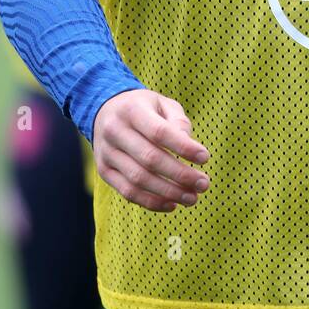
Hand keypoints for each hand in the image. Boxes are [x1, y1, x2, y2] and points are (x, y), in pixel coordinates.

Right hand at [93, 89, 209, 212]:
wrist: (105, 111)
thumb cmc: (143, 108)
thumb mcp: (162, 104)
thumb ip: (178, 121)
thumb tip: (190, 147)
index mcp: (131, 110)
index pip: (159, 132)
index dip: (183, 147)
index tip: (205, 158)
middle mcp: (114, 131)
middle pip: (150, 159)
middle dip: (180, 175)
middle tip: (203, 184)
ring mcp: (106, 153)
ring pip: (139, 180)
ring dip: (169, 192)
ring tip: (192, 198)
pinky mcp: (104, 171)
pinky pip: (128, 192)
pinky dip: (152, 202)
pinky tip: (172, 204)